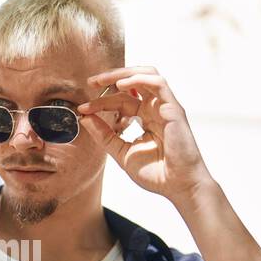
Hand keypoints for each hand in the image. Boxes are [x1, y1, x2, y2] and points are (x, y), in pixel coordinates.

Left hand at [78, 66, 211, 204]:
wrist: (178, 187)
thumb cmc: (156, 173)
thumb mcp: (121, 152)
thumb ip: (104, 135)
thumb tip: (85, 117)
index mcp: (146, 117)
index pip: (122, 100)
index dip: (101, 102)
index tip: (83, 109)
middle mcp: (156, 109)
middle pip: (134, 82)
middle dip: (111, 77)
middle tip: (91, 81)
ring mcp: (166, 107)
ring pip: (147, 75)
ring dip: (123, 73)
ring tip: (102, 80)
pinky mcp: (174, 109)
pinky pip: (158, 84)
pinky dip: (139, 80)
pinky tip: (121, 85)